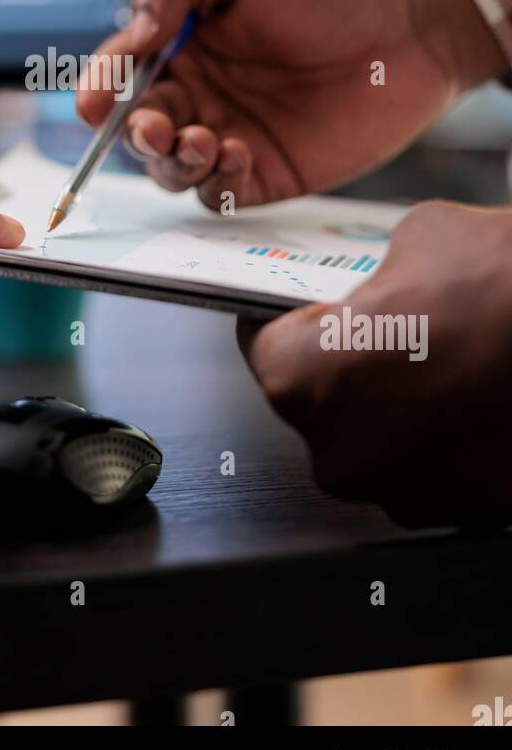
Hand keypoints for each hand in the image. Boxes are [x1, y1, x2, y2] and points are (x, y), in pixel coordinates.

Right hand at [77, 0, 504, 208]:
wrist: (410, 28)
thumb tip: (133, 34)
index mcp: (179, 43)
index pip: (120, 72)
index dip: (98, 87)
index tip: (93, 98)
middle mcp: (196, 93)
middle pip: (134, 129)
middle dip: (131, 133)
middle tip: (151, 127)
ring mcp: (227, 135)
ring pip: (169, 169)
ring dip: (172, 161)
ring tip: (204, 140)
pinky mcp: (264, 174)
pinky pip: (219, 194)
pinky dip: (215, 183)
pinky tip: (236, 154)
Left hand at [237, 201, 511, 525]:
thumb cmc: (508, 283)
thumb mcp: (422, 236)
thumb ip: (377, 271)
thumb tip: (384, 284)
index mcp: (302, 379)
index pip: (263, 345)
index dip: (285, 316)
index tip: (297, 307)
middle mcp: (339, 454)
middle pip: (323, 401)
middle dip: (351, 362)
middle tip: (392, 324)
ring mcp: (403, 494)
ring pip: (382, 439)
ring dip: (403, 404)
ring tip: (450, 355)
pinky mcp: (466, 514)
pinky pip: (438, 467)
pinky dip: (451, 434)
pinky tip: (481, 391)